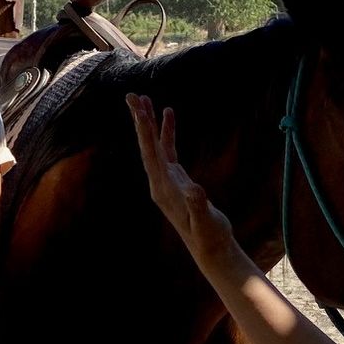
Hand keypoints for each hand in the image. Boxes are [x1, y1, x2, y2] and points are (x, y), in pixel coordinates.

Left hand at [126, 94, 235, 260]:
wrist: (211, 248)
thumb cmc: (210, 236)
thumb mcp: (206, 221)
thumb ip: (198, 205)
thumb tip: (193, 190)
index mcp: (163, 190)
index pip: (152, 156)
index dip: (146, 132)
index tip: (140, 110)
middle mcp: (160, 183)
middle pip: (146, 147)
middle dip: (140, 121)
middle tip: (131, 96)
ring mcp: (167, 181)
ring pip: (155, 146)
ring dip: (149, 124)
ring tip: (144, 100)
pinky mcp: (176, 179)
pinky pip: (168, 151)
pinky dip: (167, 133)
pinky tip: (168, 116)